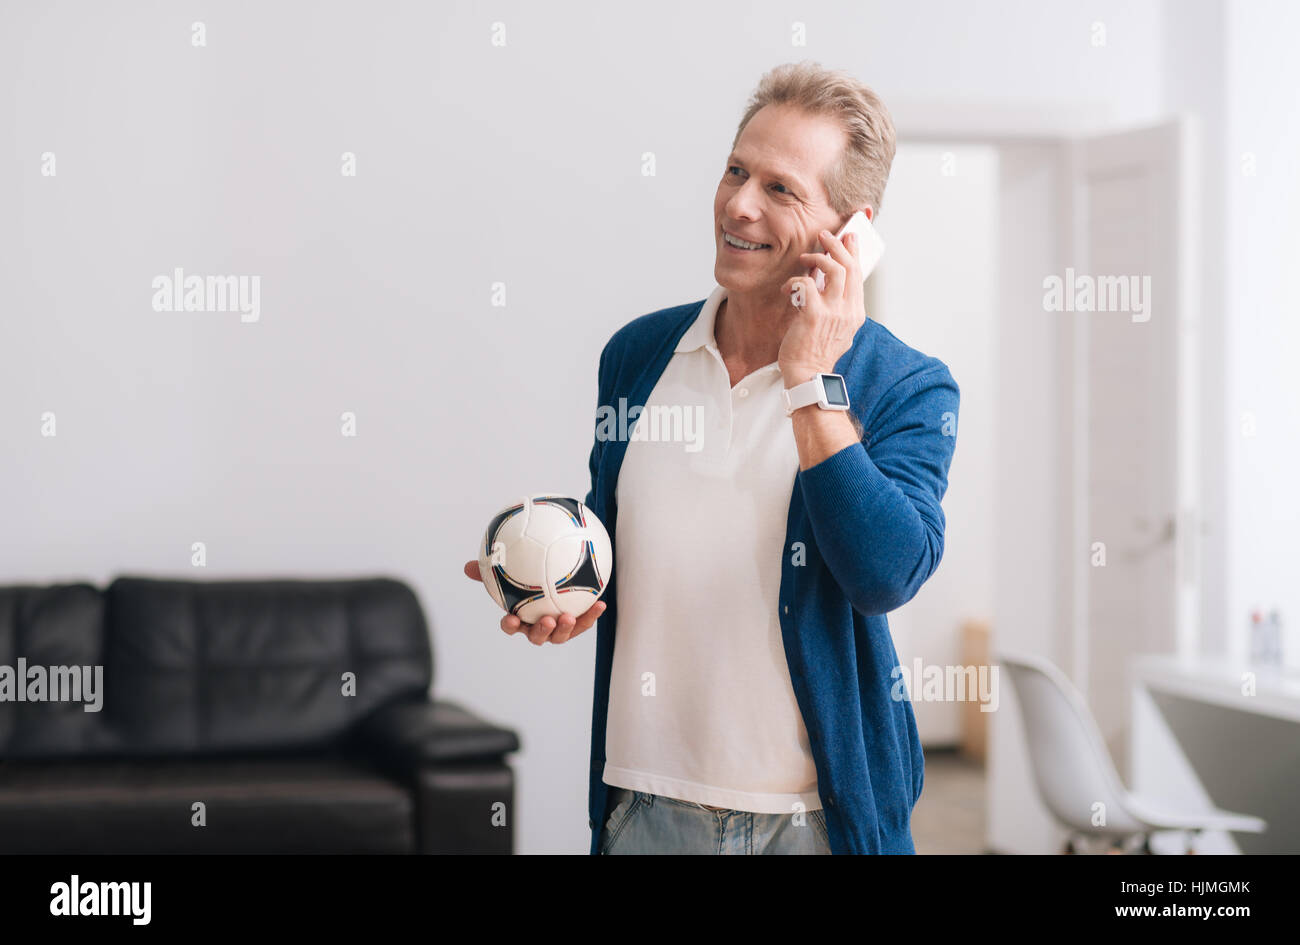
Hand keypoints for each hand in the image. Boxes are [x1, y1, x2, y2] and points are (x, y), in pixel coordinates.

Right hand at [463, 559, 606, 644]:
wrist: (555, 577)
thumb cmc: (526, 579)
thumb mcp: (508, 573)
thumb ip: (490, 570)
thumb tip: (468, 566)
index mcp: (520, 618)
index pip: (511, 626)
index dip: (511, 625)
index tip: (512, 618)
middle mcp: (538, 627)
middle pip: (537, 636)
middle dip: (542, 631)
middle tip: (547, 619)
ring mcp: (557, 628)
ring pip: (560, 635)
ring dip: (566, 629)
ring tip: (569, 617)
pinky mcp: (576, 624)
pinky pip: (584, 622)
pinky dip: (592, 615)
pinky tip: (601, 604)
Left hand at [778, 228, 866, 385]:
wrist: (808, 376)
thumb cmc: (816, 352)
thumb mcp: (836, 328)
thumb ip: (837, 306)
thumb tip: (826, 281)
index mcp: (856, 313)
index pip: (858, 275)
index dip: (853, 252)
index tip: (848, 237)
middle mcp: (849, 311)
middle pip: (850, 266)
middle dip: (837, 245)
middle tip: (824, 236)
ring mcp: (833, 313)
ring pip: (834, 269)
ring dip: (818, 257)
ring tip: (806, 257)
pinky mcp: (814, 315)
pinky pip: (806, 285)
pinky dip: (795, 281)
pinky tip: (788, 289)